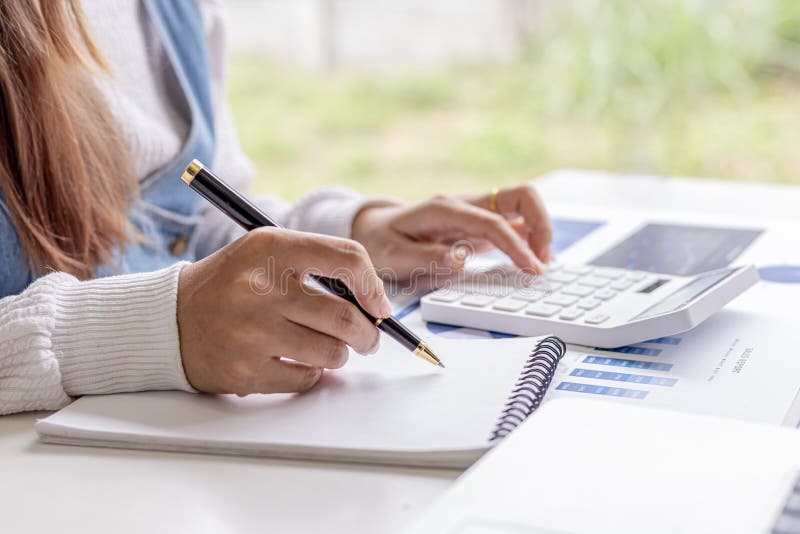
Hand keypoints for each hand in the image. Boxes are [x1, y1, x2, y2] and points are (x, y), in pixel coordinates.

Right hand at [177, 228, 390, 395]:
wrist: (168, 321)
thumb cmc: (231, 285)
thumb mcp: (266, 252)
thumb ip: (319, 265)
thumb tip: (374, 302)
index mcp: (269, 248)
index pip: (347, 258)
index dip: (374, 286)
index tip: (379, 305)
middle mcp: (259, 288)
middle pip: (346, 318)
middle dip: (368, 334)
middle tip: (367, 338)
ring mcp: (251, 332)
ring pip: (332, 353)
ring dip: (337, 354)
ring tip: (322, 346)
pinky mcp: (245, 371)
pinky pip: (306, 379)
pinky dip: (310, 373)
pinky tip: (292, 359)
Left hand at [351, 185, 552, 281]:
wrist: (372, 230)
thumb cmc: (382, 243)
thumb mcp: (395, 257)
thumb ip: (429, 258)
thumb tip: (463, 259)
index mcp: (445, 209)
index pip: (494, 222)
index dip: (518, 246)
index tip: (533, 270)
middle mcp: (465, 204)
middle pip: (520, 196)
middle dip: (541, 225)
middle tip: (543, 261)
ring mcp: (474, 211)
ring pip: (521, 206)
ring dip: (539, 230)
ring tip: (541, 263)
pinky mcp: (478, 222)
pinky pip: (513, 222)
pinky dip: (528, 237)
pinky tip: (530, 259)